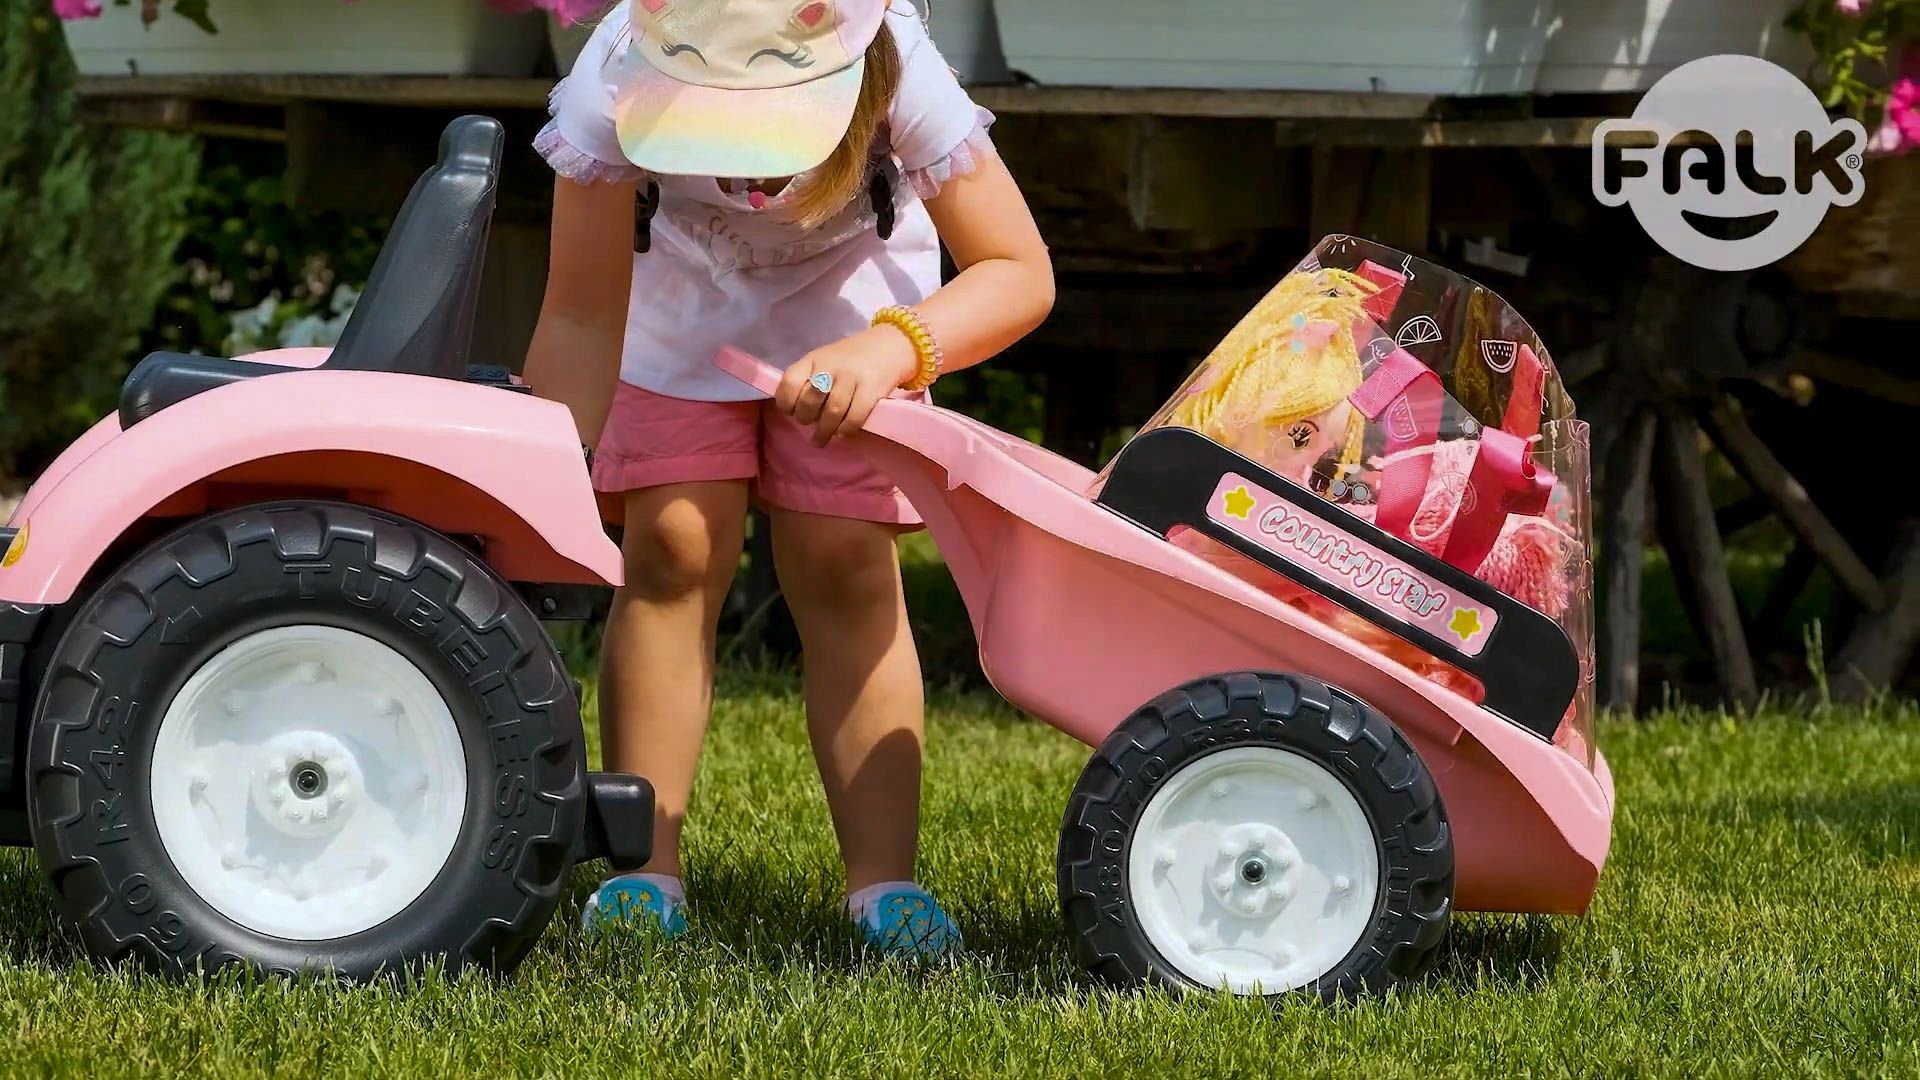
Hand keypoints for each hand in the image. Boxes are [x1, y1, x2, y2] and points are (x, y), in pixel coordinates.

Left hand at [774, 325, 917, 446]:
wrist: (890, 345)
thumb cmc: (851, 359)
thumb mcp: (824, 360)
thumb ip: (808, 380)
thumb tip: (797, 413)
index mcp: (813, 359)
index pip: (789, 382)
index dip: (786, 402)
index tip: (791, 411)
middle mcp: (830, 367)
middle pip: (809, 401)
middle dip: (806, 418)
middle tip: (810, 424)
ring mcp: (851, 377)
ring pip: (832, 413)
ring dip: (824, 432)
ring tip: (821, 440)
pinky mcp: (871, 390)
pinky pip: (854, 418)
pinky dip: (845, 430)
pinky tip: (842, 434)